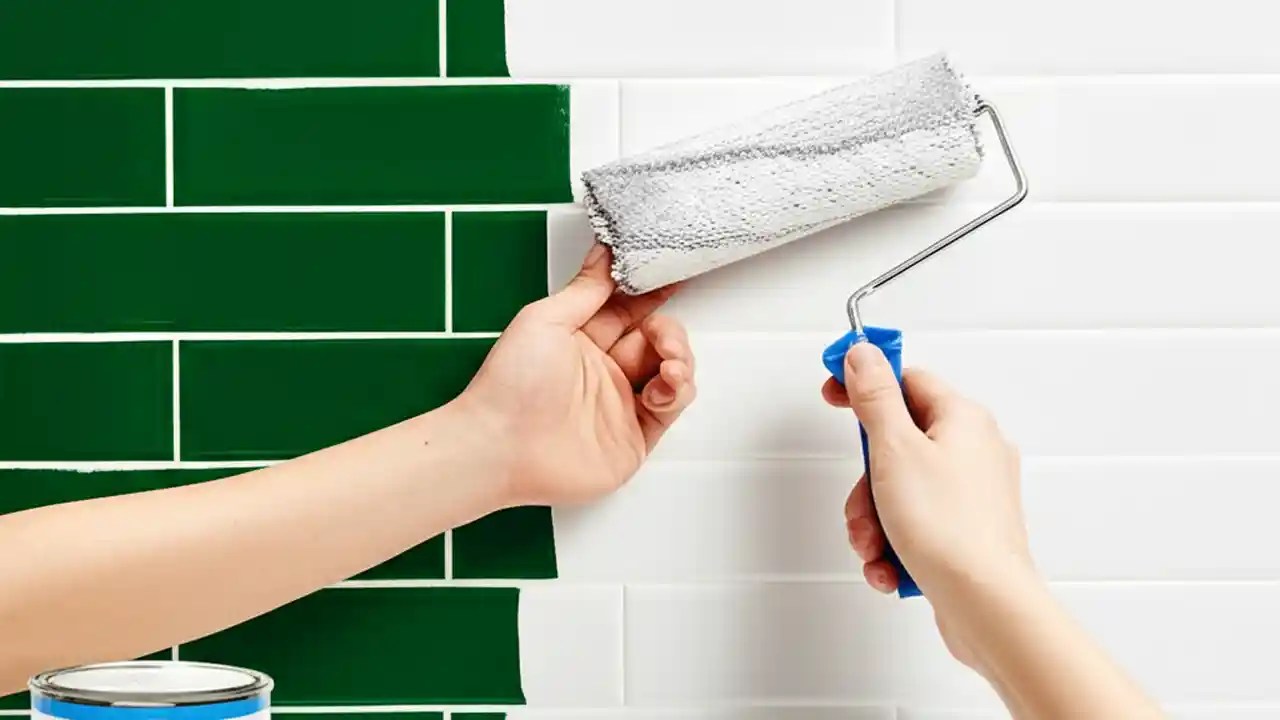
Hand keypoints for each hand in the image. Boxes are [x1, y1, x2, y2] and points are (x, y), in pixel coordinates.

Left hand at [459, 243, 695, 506]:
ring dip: (679, 359)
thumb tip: (606, 251)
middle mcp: (603, 371)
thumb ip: (585, 288)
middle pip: (655, 340)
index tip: (671, 275)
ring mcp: (620, 404)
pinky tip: (665, 385)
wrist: (502, 448)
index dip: (651, 294)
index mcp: (580, 340)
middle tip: (662, 334)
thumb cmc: (510, 384)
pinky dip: (678, 391)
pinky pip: (671, 408)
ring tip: (669, 362)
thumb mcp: (546, 319)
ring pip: (671, 372)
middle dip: (669, 331)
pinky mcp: (634, 438)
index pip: (628, 311)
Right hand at [822, 341, 1033, 671]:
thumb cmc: (950, 529)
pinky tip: (890, 564)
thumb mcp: (894, 450)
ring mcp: (972, 493)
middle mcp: (975, 451)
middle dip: (866, 481)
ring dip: (874, 520)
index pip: (906, 379)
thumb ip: (875, 398)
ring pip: (900, 490)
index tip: (835, 387)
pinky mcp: (967, 531)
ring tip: (875, 545)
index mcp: (963, 419)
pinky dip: (894, 544)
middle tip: (862, 502)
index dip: (865, 382)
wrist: (985, 603)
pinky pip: (915, 525)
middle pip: (896, 444)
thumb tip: (864, 356)